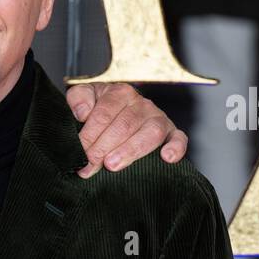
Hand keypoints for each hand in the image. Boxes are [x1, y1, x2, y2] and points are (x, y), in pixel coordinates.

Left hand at [65, 82, 187, 177]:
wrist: (120, 113)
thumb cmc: (100, 108)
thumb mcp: (86, 97)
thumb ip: (79, 97)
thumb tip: (83, 113)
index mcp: (120, 93)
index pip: (104, 114)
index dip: (90, 134)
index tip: (80, 153)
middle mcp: (142, 104)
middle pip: (124, 125)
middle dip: (104, 147)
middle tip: (89, 166)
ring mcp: (159, 118)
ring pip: (150, 133)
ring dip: (130, 150)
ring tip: (112, 165)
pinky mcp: (172, 133)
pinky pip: (179, 138)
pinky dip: (176, 147)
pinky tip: (166, 158)